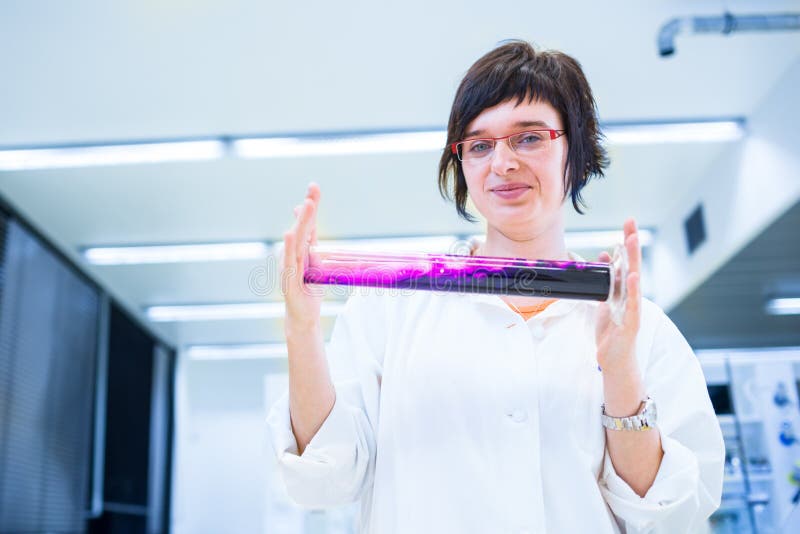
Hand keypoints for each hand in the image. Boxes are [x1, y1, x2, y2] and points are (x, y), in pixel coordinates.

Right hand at [280, 182, 322, 329]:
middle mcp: (293, 255)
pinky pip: (290, 262)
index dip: (310, 206)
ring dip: (301, 223)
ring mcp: (289, 267)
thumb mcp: (318, 265)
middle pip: (302, 228)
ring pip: (296, 241)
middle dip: (307, 208)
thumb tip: (331, 235)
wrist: (302, 317)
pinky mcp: (289, 281)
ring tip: (305, 206)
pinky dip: (290, 248)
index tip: (314, 187)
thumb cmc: (310, 290)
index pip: (308, 224)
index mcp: (302, 250)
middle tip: (312, 190)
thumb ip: (320, 249)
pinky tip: (289, 234)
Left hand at [595, 218, 641, 374]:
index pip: (626, 261)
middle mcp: (631, 296)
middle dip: (631, 244)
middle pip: (632, 264)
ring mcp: (633, 308)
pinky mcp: (631, 323)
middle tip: (631, 222)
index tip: (628, 222)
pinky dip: (634, 290)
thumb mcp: (605, 301)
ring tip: (631, 241)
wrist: (615, 361)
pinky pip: (633, 304)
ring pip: (634, 280)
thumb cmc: (611, 331)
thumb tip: (603, 257)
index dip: (627, 242)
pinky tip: (634, 276)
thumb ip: (606, 280)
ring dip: (633, 260)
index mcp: (624, 290)